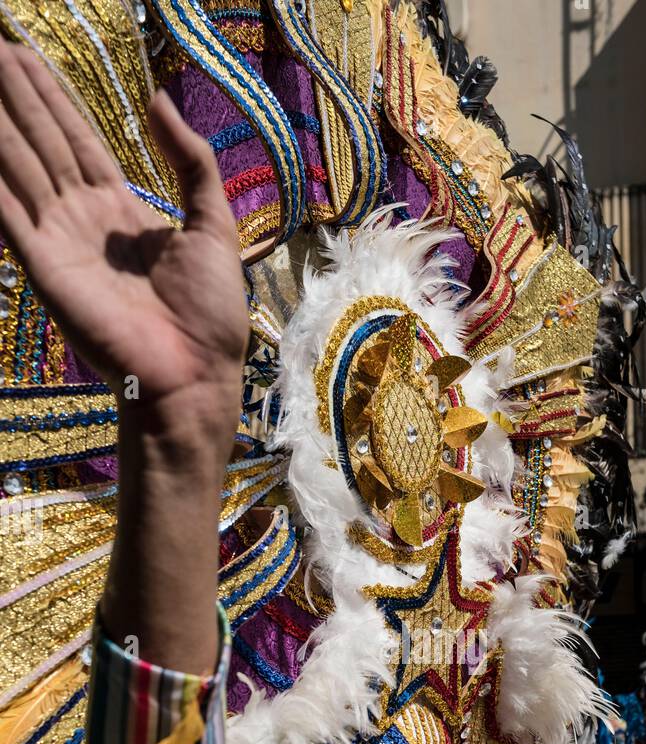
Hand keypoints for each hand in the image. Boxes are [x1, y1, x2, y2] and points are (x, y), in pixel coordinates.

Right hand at [0, 41, 247, 425]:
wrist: (195, 374)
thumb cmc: (210, 314)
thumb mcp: (213, 225)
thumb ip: (190, 162)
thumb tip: (158, 100)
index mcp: (121, 211)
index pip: (77, 140)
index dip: (51, 99)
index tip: (24, 56)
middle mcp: (83, 221)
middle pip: (43, 142)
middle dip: (16, 95)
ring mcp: (60, 243)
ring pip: (20, 165)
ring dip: (0, 122)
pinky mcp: (45, 268)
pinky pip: (10, 212)